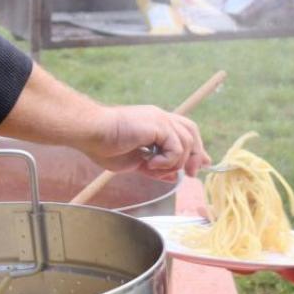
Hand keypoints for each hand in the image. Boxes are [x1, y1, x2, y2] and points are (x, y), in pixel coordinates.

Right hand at [83, 105, 208, 179]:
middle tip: (190, 174)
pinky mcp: (158, 125)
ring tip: (153, 169)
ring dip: (174, 163)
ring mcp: (160, 119)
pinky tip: (149, 164)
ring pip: (186, 142)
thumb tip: (174, 176)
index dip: (195, 148)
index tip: (201, 165)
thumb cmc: (105, 145)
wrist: (92, 133)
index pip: (184, 131)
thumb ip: (156, 168)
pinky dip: (167, 161)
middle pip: (191, 132)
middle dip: (195, 155)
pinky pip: (176, 147)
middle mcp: (160, 118)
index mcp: (154, 124)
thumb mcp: (136, 162)